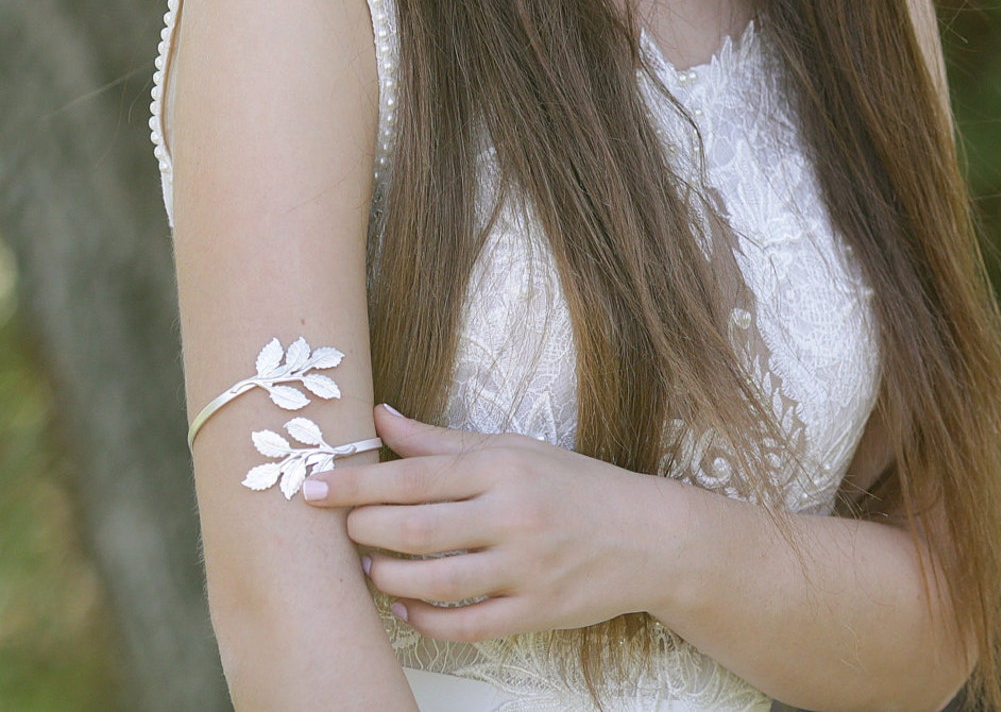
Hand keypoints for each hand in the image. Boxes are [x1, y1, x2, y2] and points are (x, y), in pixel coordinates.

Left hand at [300, 404, 670, 641]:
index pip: (413, 475)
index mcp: (502, 466)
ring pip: (433, 582)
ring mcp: (523, 569)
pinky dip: (423, 619)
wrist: (646, 537)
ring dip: (386, 578)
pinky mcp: (534, 613)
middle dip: (363, 531)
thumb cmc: (572, 484)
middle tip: (338, 529)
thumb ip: (440, 440)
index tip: (311, 485)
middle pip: (415, 529)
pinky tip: (404, 605)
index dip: (356, 483)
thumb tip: (380, 418)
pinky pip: (463, 625)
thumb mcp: (512, 448)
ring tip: (368, 568)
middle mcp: (511, 515)